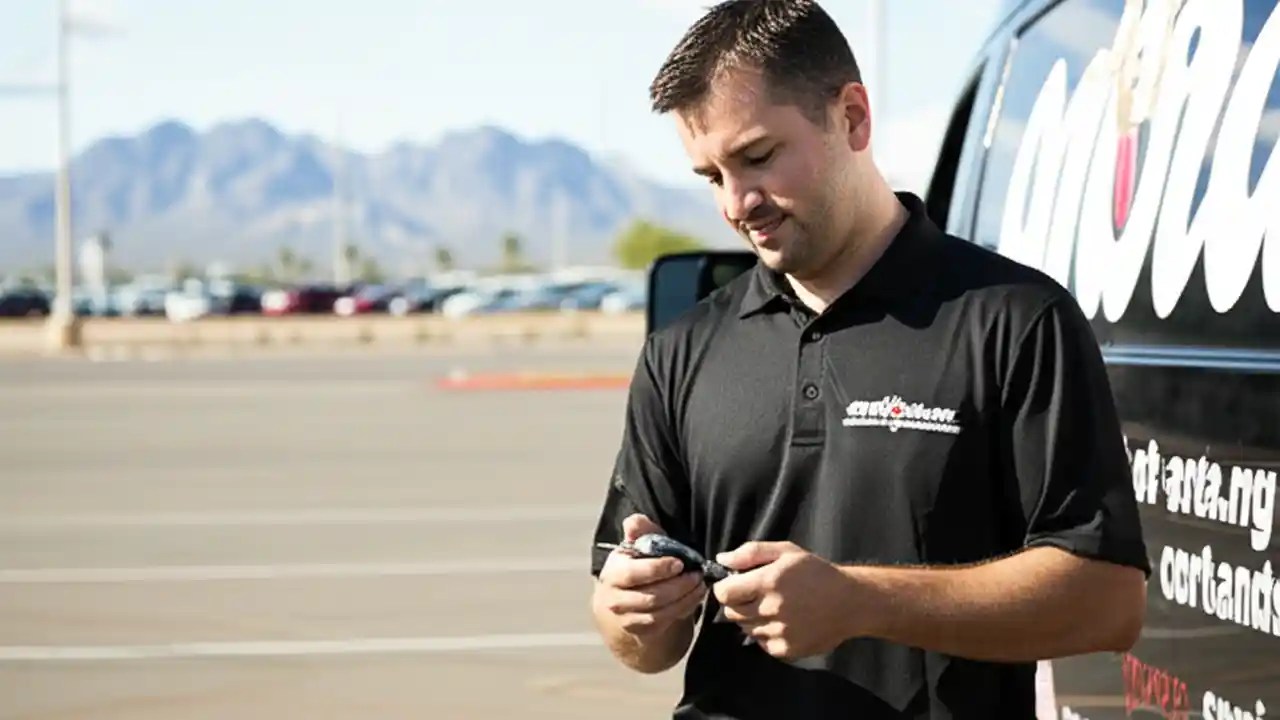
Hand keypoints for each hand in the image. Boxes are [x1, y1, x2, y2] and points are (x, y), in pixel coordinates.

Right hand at [594, 514, 706, 636]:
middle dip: (678, 586)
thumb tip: (633, 522)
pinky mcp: (639, 631)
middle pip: (651, 597)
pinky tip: (694, 598)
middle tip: (698, 575)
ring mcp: (626, 618)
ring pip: (659, 613)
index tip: (680, 563)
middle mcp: (615, 599)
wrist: (623, 600)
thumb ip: (640, 531)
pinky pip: (664, 623)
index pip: (633, 573)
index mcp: (613, 573)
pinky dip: (683, 610)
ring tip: (700, 585)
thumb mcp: (638, 545)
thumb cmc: (637, 565)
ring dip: (684, 599)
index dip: (658, 568)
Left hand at [712, 541, 860, 659]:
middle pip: (731, 613)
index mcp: (768, 582)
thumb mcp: (786, 551)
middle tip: (756, 595)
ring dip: (752, 619)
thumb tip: (721, 560)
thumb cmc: (816, 572)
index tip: (735, 584)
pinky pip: (761, 643)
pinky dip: (766, 634)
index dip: (725, 588)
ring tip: (773, 607)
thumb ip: (751, 553)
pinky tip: (783, 622)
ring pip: (745, 629)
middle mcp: (771, 609)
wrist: (850, 602)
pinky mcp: (786, 649)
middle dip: (738, 603)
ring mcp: (778, 632)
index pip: (724, 593)